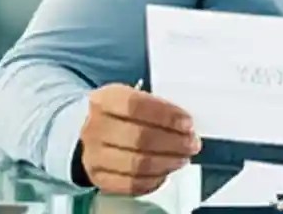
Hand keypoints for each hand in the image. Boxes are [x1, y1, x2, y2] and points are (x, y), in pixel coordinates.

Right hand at [78, 83, 202, 194]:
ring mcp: (93, 155)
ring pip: (136, 164)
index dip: (166, 116)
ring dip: (166, 162)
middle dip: (173, 143)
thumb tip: (185, 124)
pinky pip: (130, 184)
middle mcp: (95, 127)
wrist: (91, 131)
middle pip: (139, 138)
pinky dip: (153, 180)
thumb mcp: (134, 97)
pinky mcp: (98, 177)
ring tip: (182, 158)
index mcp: (105, 100)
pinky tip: (165, 172)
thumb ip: (157, 107)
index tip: (187, 124)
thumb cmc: (121, 114)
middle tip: (192, 144)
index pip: (136, 106)